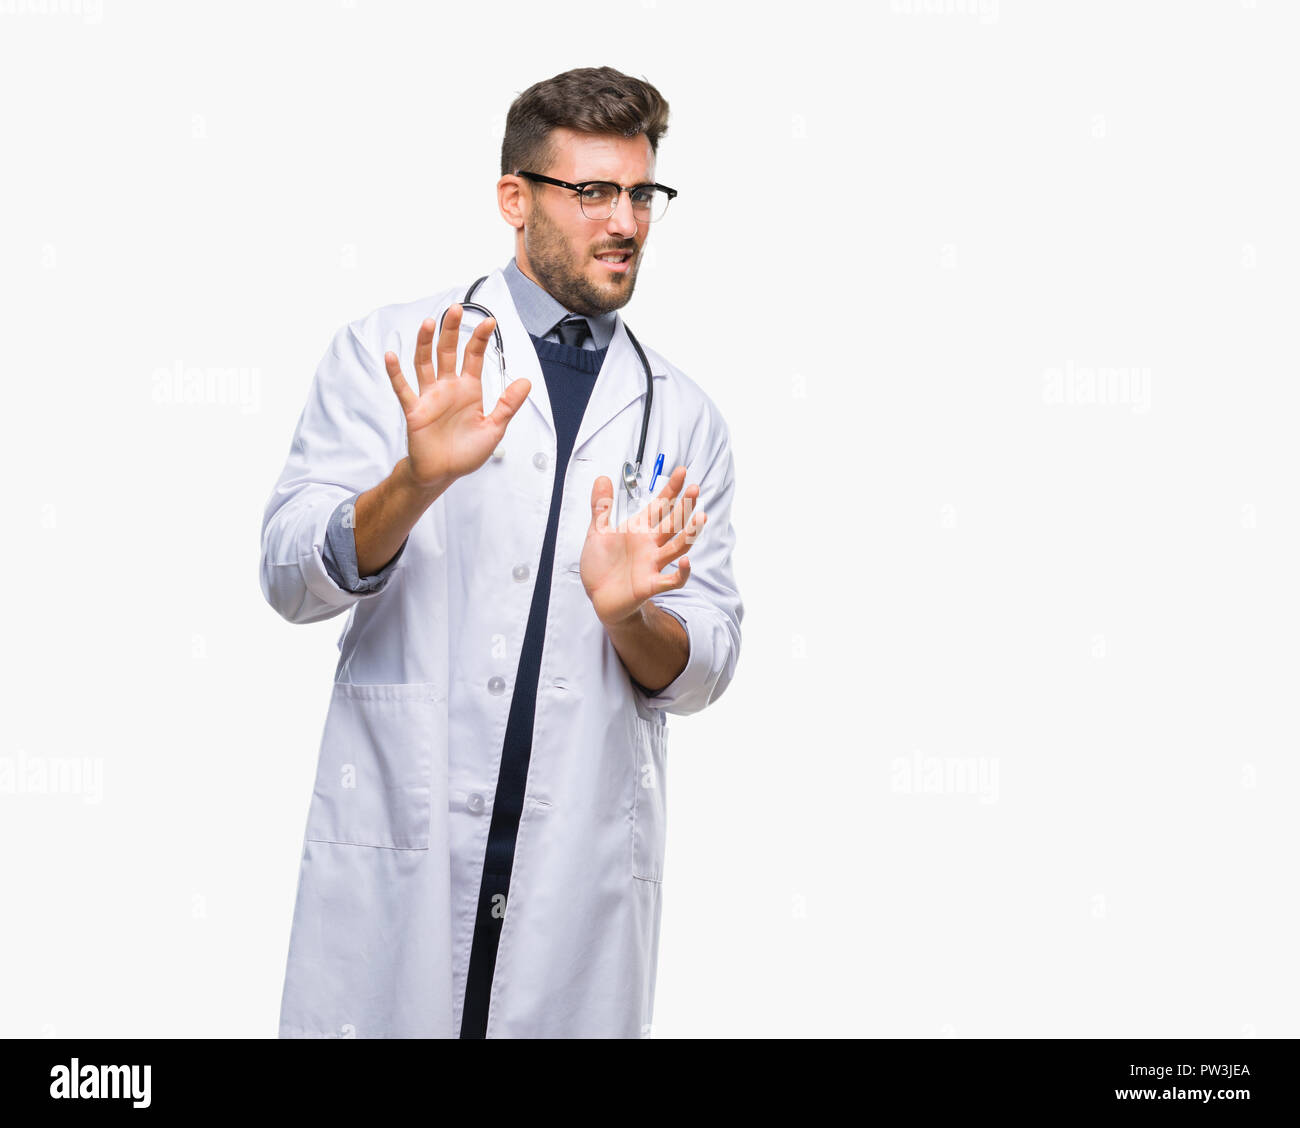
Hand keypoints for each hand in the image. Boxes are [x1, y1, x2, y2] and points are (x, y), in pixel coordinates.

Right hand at [383, 305, 531, 488]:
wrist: (444, 473)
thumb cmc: (466, 452)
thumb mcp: (494, 428)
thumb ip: (508, 405)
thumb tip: (526, 382)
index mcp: (469, 389)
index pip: (474, 356)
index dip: (480, 338)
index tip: (490, 321)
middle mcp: (448, 388)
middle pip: (448, 352)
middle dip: (452, 330)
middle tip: (456, 309)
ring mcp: (430, 396)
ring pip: (425, 363)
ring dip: (425, 343)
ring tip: (428, 323)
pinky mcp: (415, 410)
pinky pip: (403, 389)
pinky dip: (396, 373)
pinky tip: (392, 356)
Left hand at [580, 466, 706, 627]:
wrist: (598, 596)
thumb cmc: (601, 565)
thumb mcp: (597, 532)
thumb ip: (600, 506)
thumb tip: (602, 478)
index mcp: (640, 529)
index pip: (660, 505)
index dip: (671, 489)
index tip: (681, 472)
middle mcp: (651, 544)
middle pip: (673, 522)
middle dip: (684, 506)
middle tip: (694, 489)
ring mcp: (653, 564)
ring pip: (677, 547)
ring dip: (690, 534)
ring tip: (701, 518)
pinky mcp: (650, 584)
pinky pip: (671, 580)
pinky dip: (681, 573)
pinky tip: (686, 562)